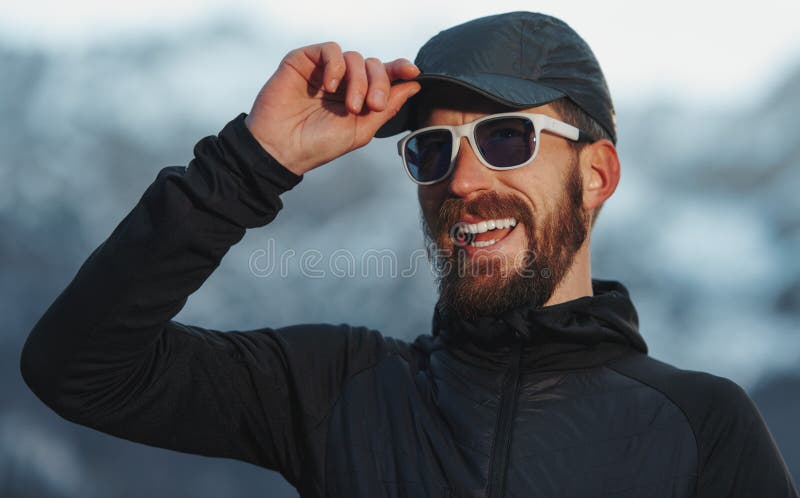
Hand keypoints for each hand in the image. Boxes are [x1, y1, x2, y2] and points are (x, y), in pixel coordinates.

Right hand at [244, 42, 420, 175]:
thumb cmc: (317, 144)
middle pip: (372, 65)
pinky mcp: (304, 60)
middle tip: (371, 105)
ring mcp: (323, 70)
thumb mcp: (362, 129)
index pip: (382, 75)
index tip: (413, 71)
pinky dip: (336, 65)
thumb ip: (387, 106)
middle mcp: (342, 81)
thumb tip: (413, 85)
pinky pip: (330, 49)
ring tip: (350, 105)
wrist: (282, 148)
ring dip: (358, 80)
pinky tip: (330, 86)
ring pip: (354, 57)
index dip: (399, 69)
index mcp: (357, 97)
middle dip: (378, 83)